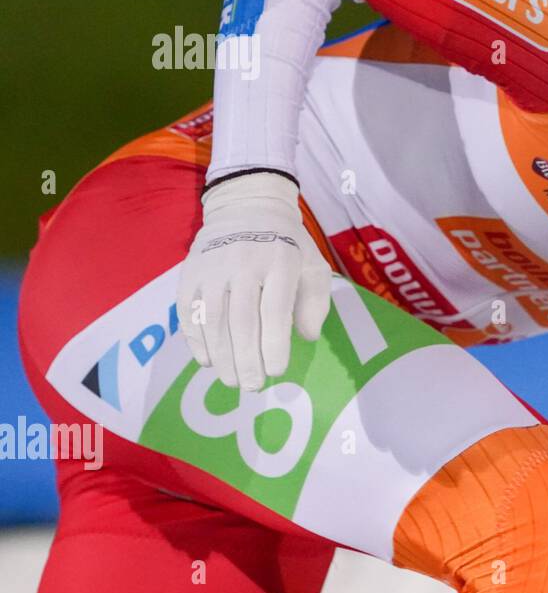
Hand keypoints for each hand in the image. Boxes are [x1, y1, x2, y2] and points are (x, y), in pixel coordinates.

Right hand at [177, 171, 331, 390]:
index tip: (277, 370)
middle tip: (253, 386)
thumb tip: (306, 338)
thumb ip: (315, 302)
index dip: (274, 345)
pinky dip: (196, 341)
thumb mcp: (312, 264)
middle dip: (246, 360)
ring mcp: (212, 267)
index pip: (274, 310)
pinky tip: (208, 361)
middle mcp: (243, 263)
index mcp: (279, 261)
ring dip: (221, 356)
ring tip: (232, 381)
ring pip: (212, 320)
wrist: (246, 206)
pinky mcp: (189, 272)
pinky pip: (188, 312)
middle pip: (241, 321)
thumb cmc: (287, 245)